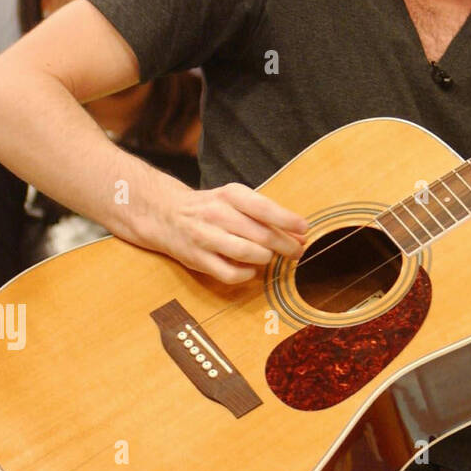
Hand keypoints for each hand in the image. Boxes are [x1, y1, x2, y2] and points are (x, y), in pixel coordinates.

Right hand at [142, 182, 307, 284]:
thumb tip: (300, 234)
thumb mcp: (237, 201)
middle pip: (261, 235)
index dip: (288, 220)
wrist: (165, 214)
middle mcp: (217, 214)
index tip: (305, 228)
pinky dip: (246, 274)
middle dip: (285, 245)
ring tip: (270, 257)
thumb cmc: (211, 207)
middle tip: (297, 251)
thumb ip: (267, 216)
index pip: (264, 208)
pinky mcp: (197, 259)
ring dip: (265, 258)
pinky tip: (251, 269)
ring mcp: (206, 237)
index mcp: (231, 195)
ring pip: (247, 254)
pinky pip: (229, 273)